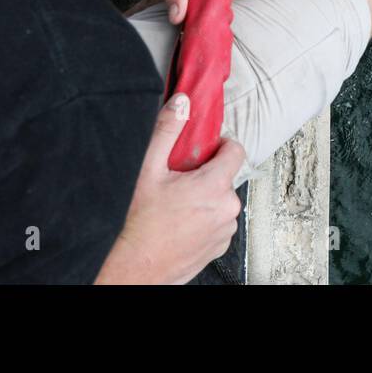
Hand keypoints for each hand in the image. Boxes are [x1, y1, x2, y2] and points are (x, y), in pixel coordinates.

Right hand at [95, 95, 244, 284]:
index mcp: (214, 186)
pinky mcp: (219, 247)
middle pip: (226, 176)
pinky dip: (203, 218)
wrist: (135, 269)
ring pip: (221, 200)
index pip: (236, 150)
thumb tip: (181, 103)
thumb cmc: (139, 225)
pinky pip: (217, 222)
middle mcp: (226, 210)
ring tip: (176, 204)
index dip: (219, 145)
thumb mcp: (147, 169)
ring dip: (205, 198)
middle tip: (178, 180)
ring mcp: (224, 231)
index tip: (203, 150)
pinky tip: (179, 222)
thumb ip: (167, 131)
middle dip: (206, 173)